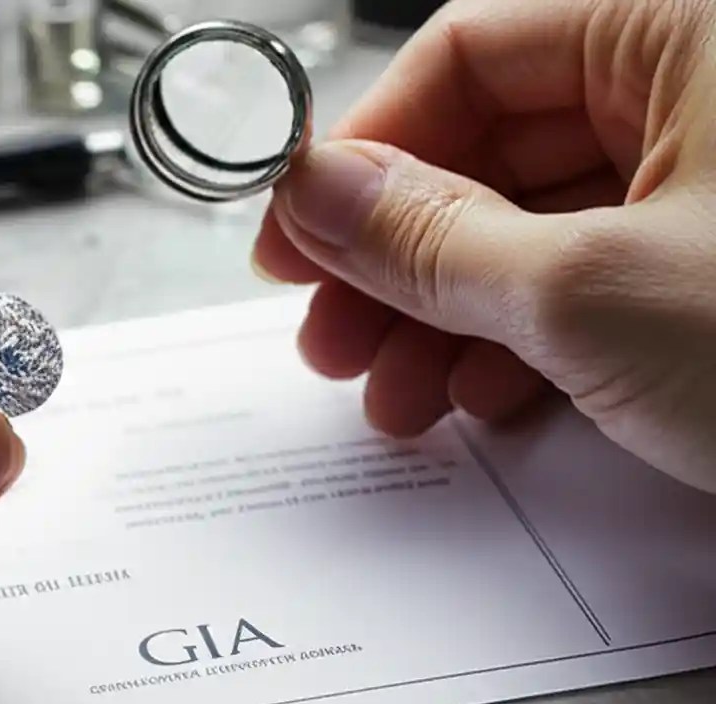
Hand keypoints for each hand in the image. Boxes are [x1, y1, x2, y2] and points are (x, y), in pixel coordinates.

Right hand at [254, 0, 715, 489]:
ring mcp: (715, 180)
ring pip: (530, 225)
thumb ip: (427, 238)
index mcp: (691, 28)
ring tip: (392, 393)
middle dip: (393, 259)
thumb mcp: (592, 294)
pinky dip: (517, 340)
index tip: (298, 229)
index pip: (472, 52)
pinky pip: (586, 274)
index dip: (364, 148)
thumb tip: (319, 196)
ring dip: (441, 316)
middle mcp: (706, 88)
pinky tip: (478, 398)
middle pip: (490, 150)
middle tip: (327, 330)